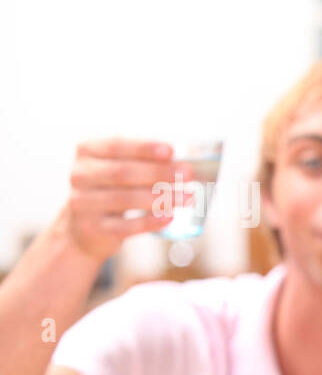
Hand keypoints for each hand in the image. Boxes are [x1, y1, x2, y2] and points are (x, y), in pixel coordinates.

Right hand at [59, 139, 188, 260]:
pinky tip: (170, 217)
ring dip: (161, 198)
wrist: (83, 227)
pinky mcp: (92, 228)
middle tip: (188, 175)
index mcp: (87, 151)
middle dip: (159, 173)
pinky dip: (150, 221)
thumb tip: (182, 162)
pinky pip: (125, 226)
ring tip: (188, 197)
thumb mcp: (118, 168)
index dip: (144, 148)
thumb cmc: (111, 189)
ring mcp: (82, 202)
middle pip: (123, 173)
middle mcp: (80, 175)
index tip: (171, 151)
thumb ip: (142, 161)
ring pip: (125, 199)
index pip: (116, 146)